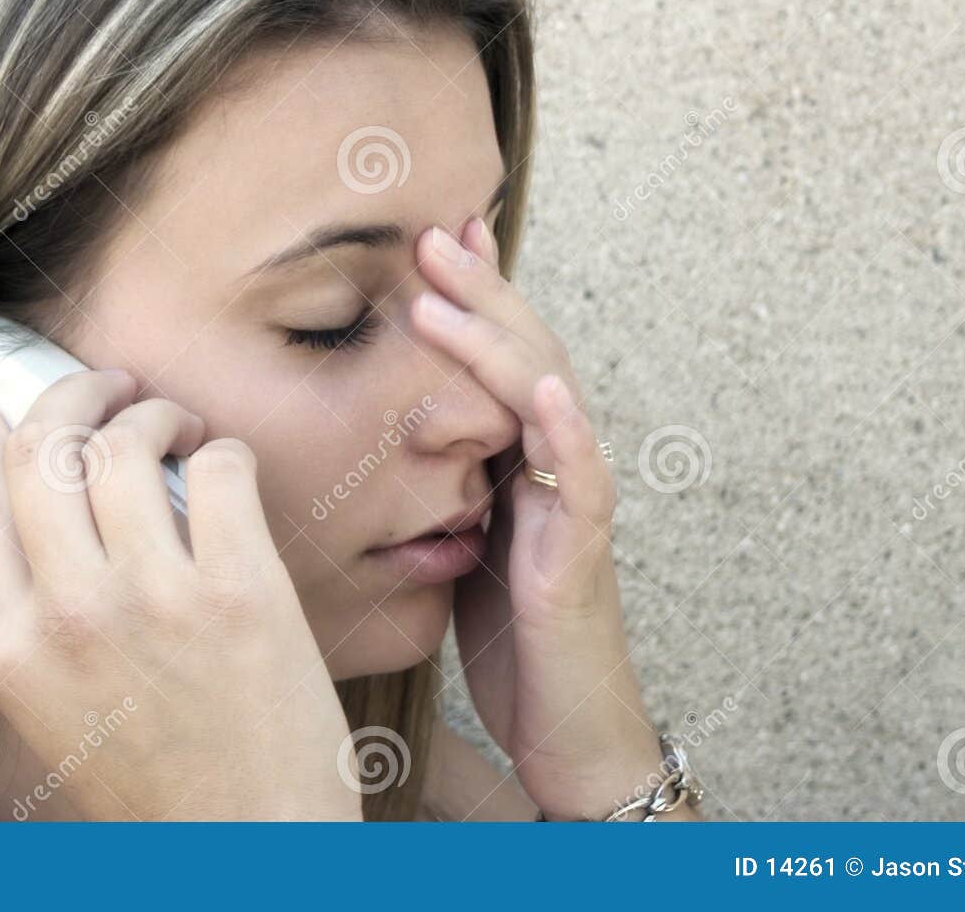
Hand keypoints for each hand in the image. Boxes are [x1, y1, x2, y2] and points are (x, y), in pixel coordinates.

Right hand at [0, 368, 361, 820]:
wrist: (248, 851)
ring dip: (154, 414)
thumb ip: (20, 586)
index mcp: (9, 649)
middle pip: (44, 448)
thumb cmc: (153, 777)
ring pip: (124, 444)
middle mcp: (69, 617)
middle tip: (115, 390)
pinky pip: (219, 468)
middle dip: (78, 393)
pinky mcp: (240, 591)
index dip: (6, 428)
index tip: (25, 402)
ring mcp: (154, 601)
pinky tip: (229, 474)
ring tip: (177, 429)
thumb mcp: (51, 698)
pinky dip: (223, 452)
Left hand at [412, 218, 666, 820]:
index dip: (474, 296)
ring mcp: (573, 509)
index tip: (435, 235)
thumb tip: (382, 443)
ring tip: (447, 289)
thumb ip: (442, 487)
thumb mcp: (460, 546)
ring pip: (549, 401)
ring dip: (501, 340)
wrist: (567, 734)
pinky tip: (547, 390)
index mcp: (520, 463)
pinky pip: (582, 485)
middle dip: (481, 291)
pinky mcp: (581, 558)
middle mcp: (553, 470)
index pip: (498, 360)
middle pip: (525, 358)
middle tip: (434, 231)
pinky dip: (567, 432)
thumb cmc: (514, 645)